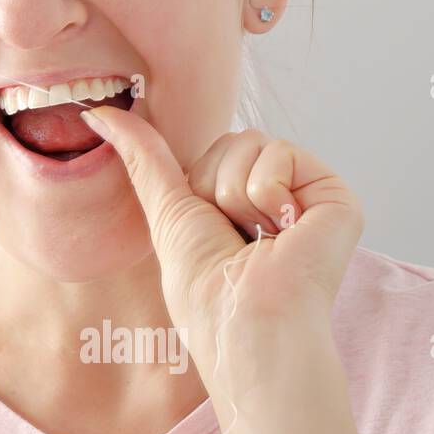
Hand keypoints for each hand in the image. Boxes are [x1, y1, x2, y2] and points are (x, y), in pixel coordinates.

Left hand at [82, 108, 364, 433]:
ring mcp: (309, 196)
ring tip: (258, 240)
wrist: (245, 321)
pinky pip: (282, 152)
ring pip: (252, 142)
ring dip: (236, 193)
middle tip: (234, 236)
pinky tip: (283, 232)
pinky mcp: (335, 197)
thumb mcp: (166, 209)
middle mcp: (279, 197)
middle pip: (232, 141)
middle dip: (215, 185)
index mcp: (242, 204)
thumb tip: (97, 112)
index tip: (208, 230)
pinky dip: (267, 192)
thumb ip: (141, 155)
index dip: (196, 185)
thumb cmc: (204, 285)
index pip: (212, 153)